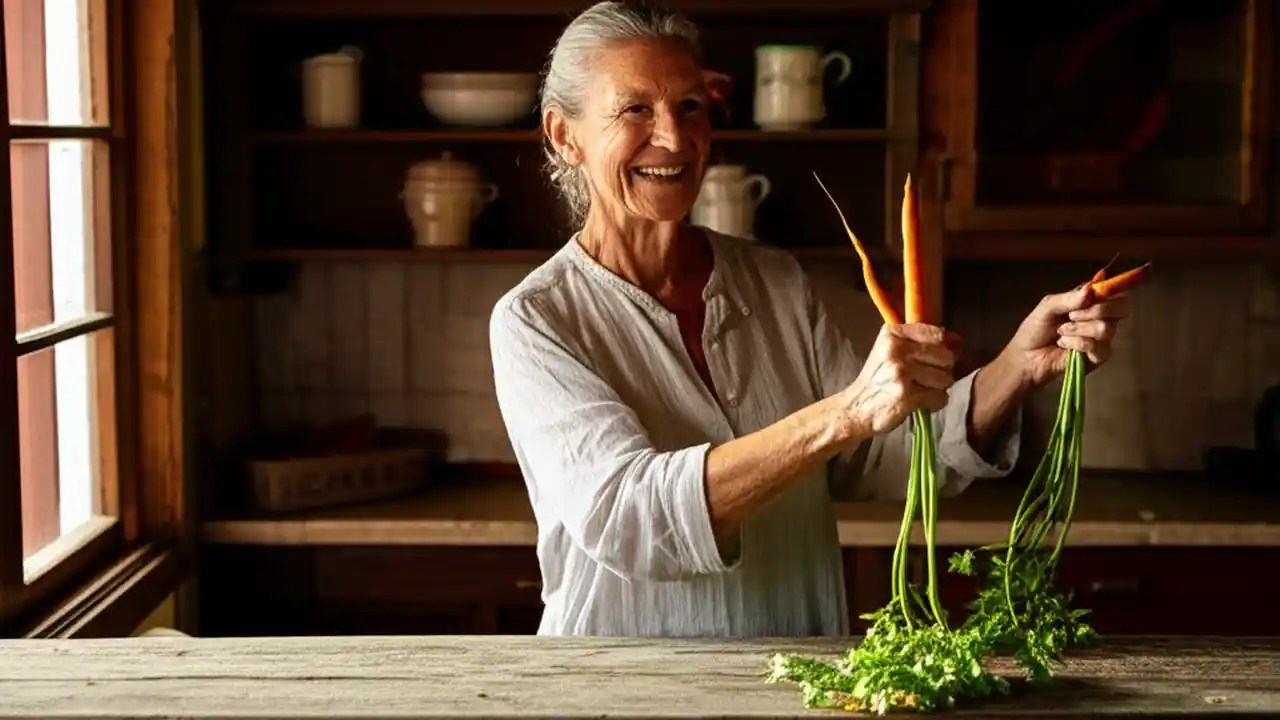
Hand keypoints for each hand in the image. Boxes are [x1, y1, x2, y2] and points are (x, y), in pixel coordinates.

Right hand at [842, 323, 958, 434]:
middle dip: (942, 370)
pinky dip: (935, 402)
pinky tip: (921, 402)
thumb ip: (923, 343)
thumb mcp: (891, 352)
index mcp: (892, 334)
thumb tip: (958, 340)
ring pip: (945, 377)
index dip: (941, 348)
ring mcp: (901, 372)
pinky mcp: (906, 395)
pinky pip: (939, 396)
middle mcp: (896, 349)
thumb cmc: (878, 379)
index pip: (936, 334)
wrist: (856, 408)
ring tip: (921, 390)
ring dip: (938, 388)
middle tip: (925, 378)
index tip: (931, 358)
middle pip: (945, 356)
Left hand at [1001, 284, 1129, 388]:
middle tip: (1072, 315)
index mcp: (1090, 302)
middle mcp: (1100, 318)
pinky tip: (1064, 345)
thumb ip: (1068, 298)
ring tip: (1061, 333)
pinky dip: (1076, 344)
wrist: (1026, 357)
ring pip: (1105, 328)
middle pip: (1121, 308)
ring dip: (1078, 329)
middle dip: (1096, 310)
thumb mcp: (1047, 307)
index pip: (1112, 292)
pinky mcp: (1097, 357)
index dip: (1107, 291)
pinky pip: (1096, 347)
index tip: (1090, 296)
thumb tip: (1089, 289)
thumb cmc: (1035, 330)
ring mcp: (1101, 338)